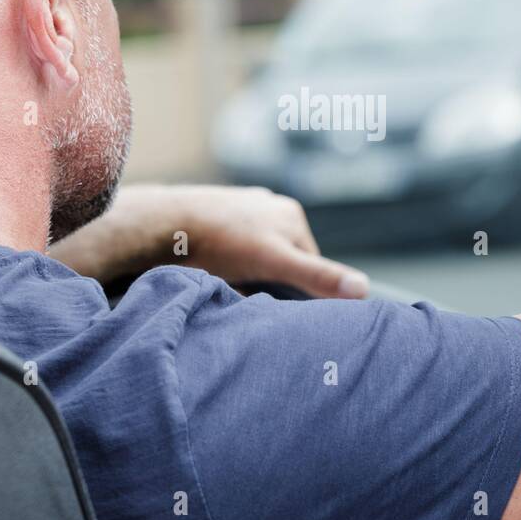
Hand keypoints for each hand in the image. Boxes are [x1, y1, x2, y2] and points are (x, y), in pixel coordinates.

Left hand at [49, 184, 369, 298]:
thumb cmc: (216, 245)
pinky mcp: (210, 216)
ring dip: (248, 275)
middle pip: (283, 260)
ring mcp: (238, 208)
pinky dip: (226, 263)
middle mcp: (268, 207)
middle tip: (252, 302)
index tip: (286, 312)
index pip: (310, 265)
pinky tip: (209, 272)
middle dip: (273, 283)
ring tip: (226, 286)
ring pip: (256, 256)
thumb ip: (318, 277)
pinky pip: (230, 248)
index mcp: (290, 216)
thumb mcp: (274, 263)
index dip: (300, 292)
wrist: (156, 224)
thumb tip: (363, 289)